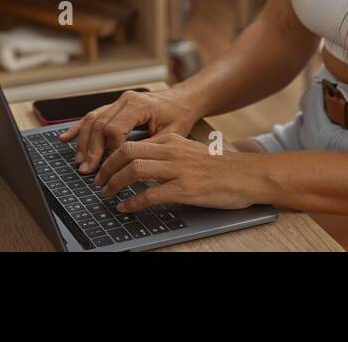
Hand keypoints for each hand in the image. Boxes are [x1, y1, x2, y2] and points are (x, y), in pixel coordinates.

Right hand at [59, 87, 200, 173]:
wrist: (182, 100)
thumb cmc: (178, 116)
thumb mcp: (170, 135)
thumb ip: (148, 147)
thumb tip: (129, 165)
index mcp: (139, 104)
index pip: (114, 128)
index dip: (111, 149)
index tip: (114, 165)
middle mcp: (125, 100)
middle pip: (99, 125)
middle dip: (92, 150)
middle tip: (87, 171)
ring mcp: (118, 102)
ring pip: (92, 120)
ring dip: (83, 142)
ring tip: (79, 162)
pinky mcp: (114, 107)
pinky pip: (93, 116)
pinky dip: (79, 128)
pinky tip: (66, 138)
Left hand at [94, 132, 265, 211]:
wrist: (248, 175)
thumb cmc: (221, 167)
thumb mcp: (190, 152)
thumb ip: (167, 155)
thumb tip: (143, 166)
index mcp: (172, 139)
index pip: (132, 143)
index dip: (112, 156)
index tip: (104, 168)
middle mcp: (172, 150)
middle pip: (127, 152)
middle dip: (107, 168)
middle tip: (99, 181)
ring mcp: (178, 169)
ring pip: (134, 170)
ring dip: (115, 183)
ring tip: (107, 194)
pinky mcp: (186, 188)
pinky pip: (151, 194)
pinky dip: (133, 202)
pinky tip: (126, 207)